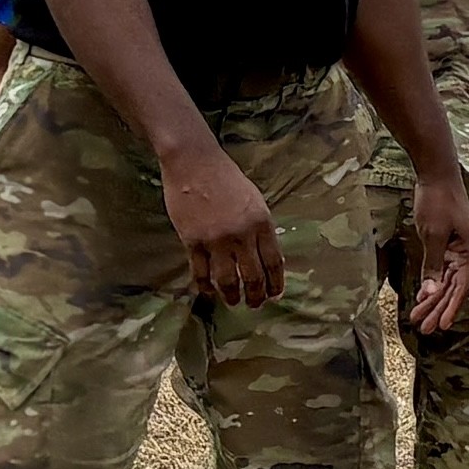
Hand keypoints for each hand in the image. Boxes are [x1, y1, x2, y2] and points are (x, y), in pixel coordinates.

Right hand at [163, 140, 283, 306]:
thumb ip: (261, 228)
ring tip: (233, 301)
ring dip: (232, 295)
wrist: (194, 163)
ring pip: (227, 279)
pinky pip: (200, 271)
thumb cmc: (226, 178)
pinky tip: (209, 291)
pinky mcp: (192, 241)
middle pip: (253, 276)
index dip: (276, 283)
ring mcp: (216, 239)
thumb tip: (266, 256)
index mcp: (262, 223)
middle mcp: (242, 235)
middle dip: (256, 295)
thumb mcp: (255, 201)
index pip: (274, 262)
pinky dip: (205, 285)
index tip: (275, 295)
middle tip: (255, 305)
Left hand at [403, 172, 468, 332]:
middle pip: (454, 288)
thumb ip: (433, 265)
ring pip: (446, 282)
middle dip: (439, 308)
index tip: (444, 325)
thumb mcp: (433, 235)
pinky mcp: (447, 246)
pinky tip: (423, 298)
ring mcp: (458, 251)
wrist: (437, 176)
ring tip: (419, 319)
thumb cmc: (439, 201)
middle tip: (425, 329)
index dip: (452, 307)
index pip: (463, 286)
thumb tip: (431, 292)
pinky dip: (431, 284)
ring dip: (433, 300)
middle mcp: (468, 254)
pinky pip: (440, 271)